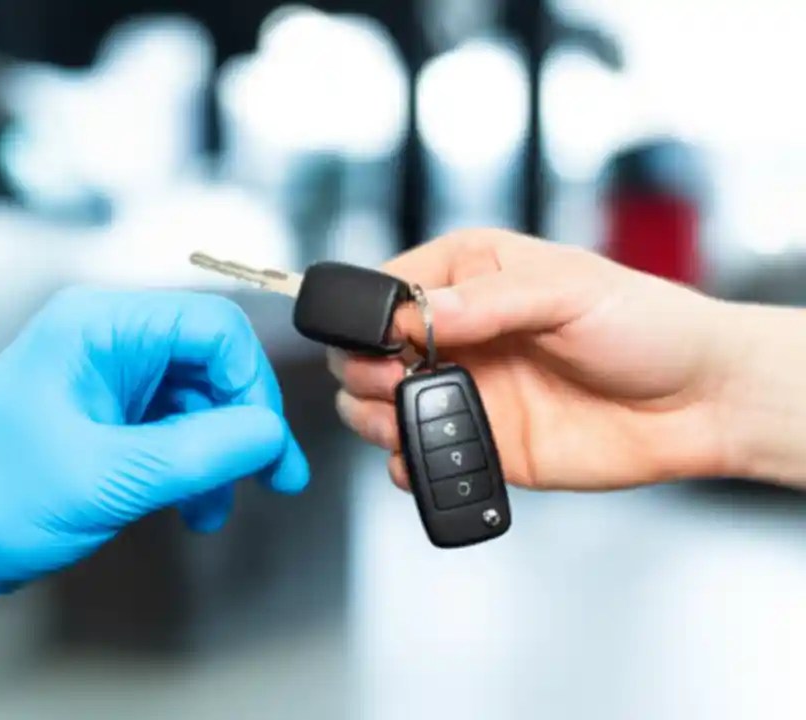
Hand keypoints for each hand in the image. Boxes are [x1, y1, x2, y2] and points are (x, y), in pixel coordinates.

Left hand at [0, 289, 308, 648]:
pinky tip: (192, 508)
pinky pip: (168, 430)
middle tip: (274, 479)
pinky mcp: (100, 417)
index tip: (263, 443)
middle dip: (242, 424)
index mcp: (96, 327)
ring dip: (217, 455)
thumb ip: (197, 454)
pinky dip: (189, 468)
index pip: (211, 326)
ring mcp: (101, 379)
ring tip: (215, 511)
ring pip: (194, 402)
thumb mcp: (107, 479)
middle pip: (209, 363)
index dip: (249, 383)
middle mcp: (103, 341)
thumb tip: (269, 434)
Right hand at [332, 229, 746, 490]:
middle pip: (363, 352)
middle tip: (400, 383)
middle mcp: (456, 332)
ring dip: (375, 418)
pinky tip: (426, 458)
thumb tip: (415, 315)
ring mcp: (464, 389)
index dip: (369, 318)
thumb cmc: (649, 326)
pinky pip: (416, 457)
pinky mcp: (481, 443)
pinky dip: (407, 464)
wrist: (702, 403)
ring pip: (374, 406)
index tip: (392, 340)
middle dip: (363, 371)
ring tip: (411, 419)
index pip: (383, 289)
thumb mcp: (569, 290)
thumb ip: (487, 301)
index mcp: (468, 275)